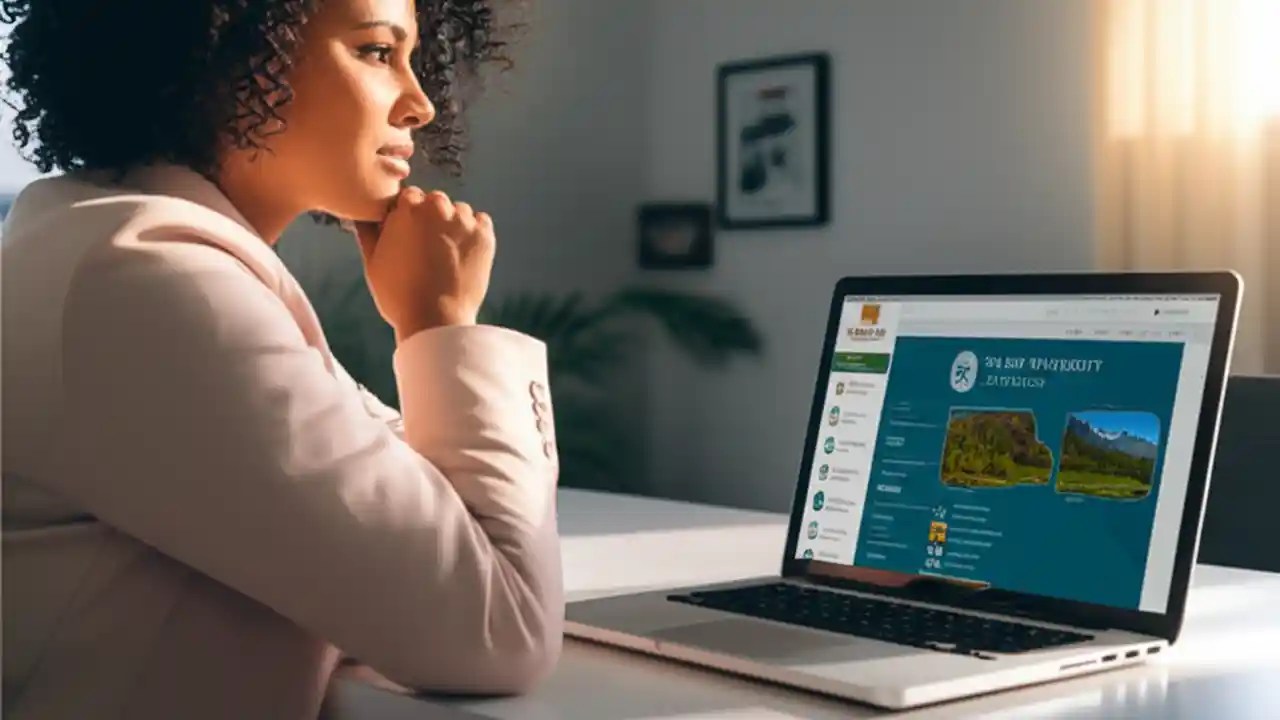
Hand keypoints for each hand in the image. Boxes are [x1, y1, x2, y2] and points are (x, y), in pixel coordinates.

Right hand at [353, 187, 495, 340]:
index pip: (409, 197)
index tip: (407, 235)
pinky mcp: (484, 235)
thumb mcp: (372, 262)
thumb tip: (361, 213)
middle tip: (427, 247)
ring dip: (453, 223)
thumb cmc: (398, 294)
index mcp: (407, 208)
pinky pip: (480, 222)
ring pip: (458, 211)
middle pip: (434, 201)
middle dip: (430, 217)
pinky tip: (463, 253)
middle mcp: (437, 207)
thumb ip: (368, 231)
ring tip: (446, 253)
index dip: (407, 216)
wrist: (436, 319)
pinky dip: (474, 232)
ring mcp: (463, 220)